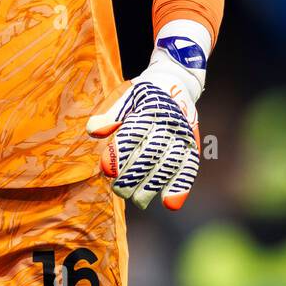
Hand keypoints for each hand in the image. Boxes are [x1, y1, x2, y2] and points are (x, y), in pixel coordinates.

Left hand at [87, 28, 207, 210]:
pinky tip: (170, 204)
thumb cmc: (144, 92)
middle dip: (133, 175)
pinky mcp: (192, 144)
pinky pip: (189, 166)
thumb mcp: (126, 95)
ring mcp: (182, 133)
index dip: (120, 154)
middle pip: (151, 153)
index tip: (106, 171)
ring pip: (170, 164)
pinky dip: (181, 185)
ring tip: (139, 200)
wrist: (176, 81)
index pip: (133, 134)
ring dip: (154, 185)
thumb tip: (93, 131)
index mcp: (149, 106)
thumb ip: (111, 114)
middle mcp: (168, 120)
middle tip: (119, 190)